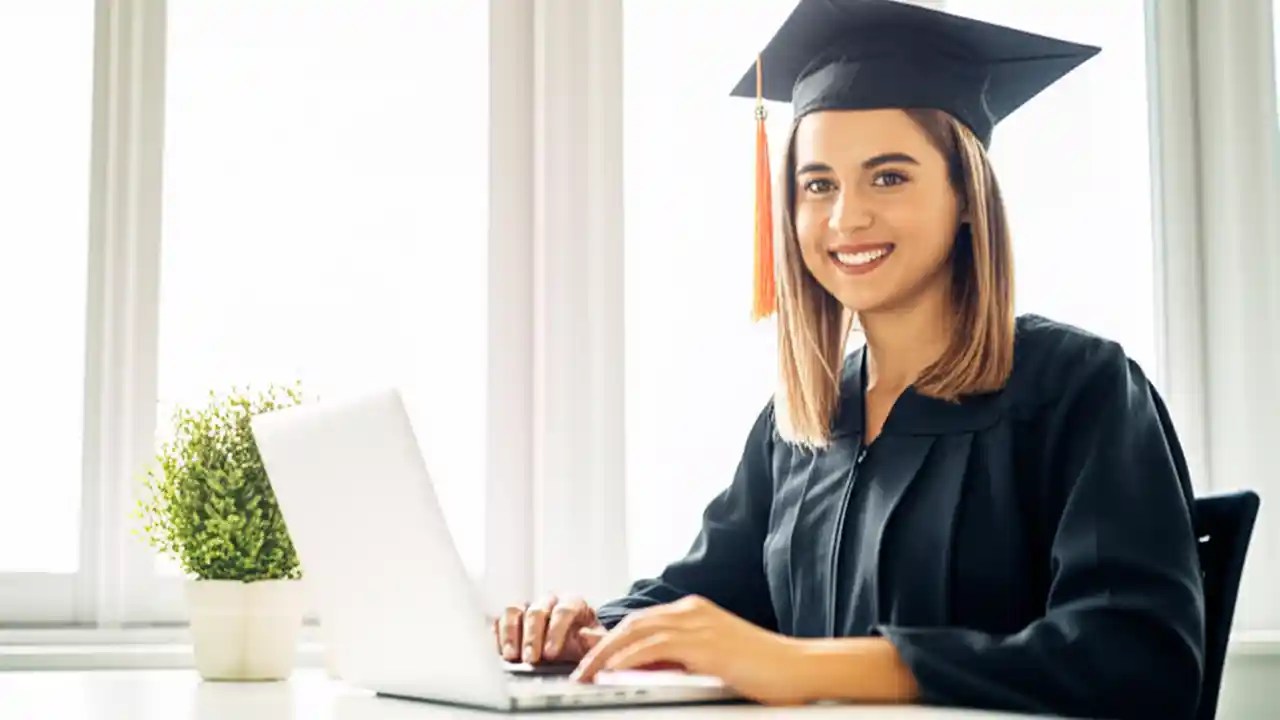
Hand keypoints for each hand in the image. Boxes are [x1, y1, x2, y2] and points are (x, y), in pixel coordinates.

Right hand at [492, 594, 605, 663]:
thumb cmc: (584, 642)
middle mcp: (548, 601)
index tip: (552, 653)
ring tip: (511, 656)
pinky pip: (499, 620)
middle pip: (536, 611)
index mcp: (572, 602)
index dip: (557, 631)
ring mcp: (528, 607)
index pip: (564, 610)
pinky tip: (499, 652)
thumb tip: (585, 636)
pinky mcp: (512, 619)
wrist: (574, 644)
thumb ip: (594, 640)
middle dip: (532, 636)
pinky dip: (497, 635)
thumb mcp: (596, 643)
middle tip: (531, 659)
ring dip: (510, 634)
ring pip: (514, 610)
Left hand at [571, 595, 810, 704]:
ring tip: (586, 673)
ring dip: (606, 653)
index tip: (595, 658)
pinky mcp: (703, 644)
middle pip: (633, 623)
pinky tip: (612, 672)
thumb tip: (649, 670)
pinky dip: (627, 659)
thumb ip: (684, 659)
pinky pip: (652, 648)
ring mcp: (698, 624)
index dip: (614, 639)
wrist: (799, 668)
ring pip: (636, 632)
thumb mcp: (715, 659)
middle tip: (581, 668)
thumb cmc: (764, 669)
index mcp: (695, 611)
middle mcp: (692, 611)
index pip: (643, 621)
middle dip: (602, 645)